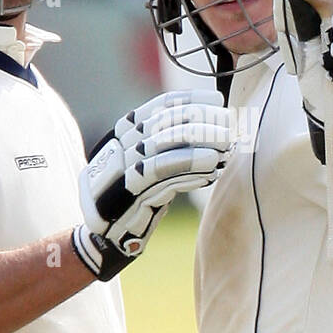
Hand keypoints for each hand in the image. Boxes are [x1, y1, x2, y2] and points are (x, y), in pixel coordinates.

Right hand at [72, 91, 233, 279]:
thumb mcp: (147, 163)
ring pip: (164, 145)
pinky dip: (188, 168)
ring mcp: (122, 167)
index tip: (217, 100)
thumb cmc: (133, 195)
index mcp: (125, 131)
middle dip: (200, 120)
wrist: (104, 232)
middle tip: (228, 124)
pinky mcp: (129, 192)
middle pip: (165, 122)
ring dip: (199, 143)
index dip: (191, 100)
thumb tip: (213, 128)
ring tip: (225, 145)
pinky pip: (162, 174)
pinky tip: (211, 169)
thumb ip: (169, 145)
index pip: (160, 106)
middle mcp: (121, 144)